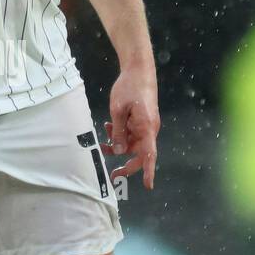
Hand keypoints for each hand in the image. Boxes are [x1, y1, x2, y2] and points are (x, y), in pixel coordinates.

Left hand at [102, 65, 159, 189]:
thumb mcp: (118, 110)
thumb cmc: (129, 87)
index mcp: (146, 127)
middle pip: (140, 154)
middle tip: (113, 175)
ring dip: (119, 144)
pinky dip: (120, 133)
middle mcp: (149, 129)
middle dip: (126, 164)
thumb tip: (120, 151)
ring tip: (104, 139)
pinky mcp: (141, 120)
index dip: (148, 171)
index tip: (147, 185)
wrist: (138, 69)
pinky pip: (131, 133)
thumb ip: (118, 132)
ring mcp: (146, 125)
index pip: (149, 154)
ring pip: (133, 143)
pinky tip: (109, 125)